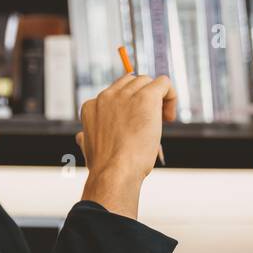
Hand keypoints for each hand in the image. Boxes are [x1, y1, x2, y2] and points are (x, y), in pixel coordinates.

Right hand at [76, 74, 175, 217]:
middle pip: (132, 82)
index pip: (115, 93)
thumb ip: (87, 138)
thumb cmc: (105, 167)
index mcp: (92, 106)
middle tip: (151, 122)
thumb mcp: (88, 150)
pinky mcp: (145, 97)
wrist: (114, 171)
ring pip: (147, 81)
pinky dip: (171, 95)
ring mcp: (125, 95)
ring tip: (163, 121)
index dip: (129, 107)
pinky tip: (169, 116)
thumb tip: (81, 138)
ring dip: (157, 98)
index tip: (135, 126)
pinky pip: (164, 83)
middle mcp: (107, 96)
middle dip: (143, 98)